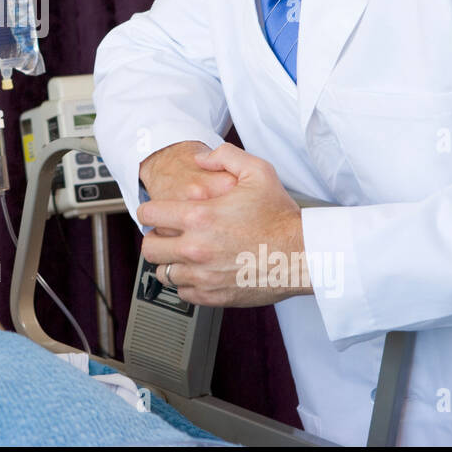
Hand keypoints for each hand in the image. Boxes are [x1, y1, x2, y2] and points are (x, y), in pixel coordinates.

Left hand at [138, 143, 310, 306]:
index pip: (148, 214)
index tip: (158, 213)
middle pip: (149, 247)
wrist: (303, 255)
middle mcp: (195, 248)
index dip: (150, 210)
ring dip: (170, 262)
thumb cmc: (281, 217)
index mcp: (199, 217)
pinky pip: (182, 292)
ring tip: (183, 255)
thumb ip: (225, 156)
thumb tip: (200, 159)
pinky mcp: (213, 295)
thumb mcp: (257, 172)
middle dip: (156, 238)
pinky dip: (186, 283)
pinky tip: (198, 271)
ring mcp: (202, 275)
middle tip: (167, 235)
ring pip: (163, 272)